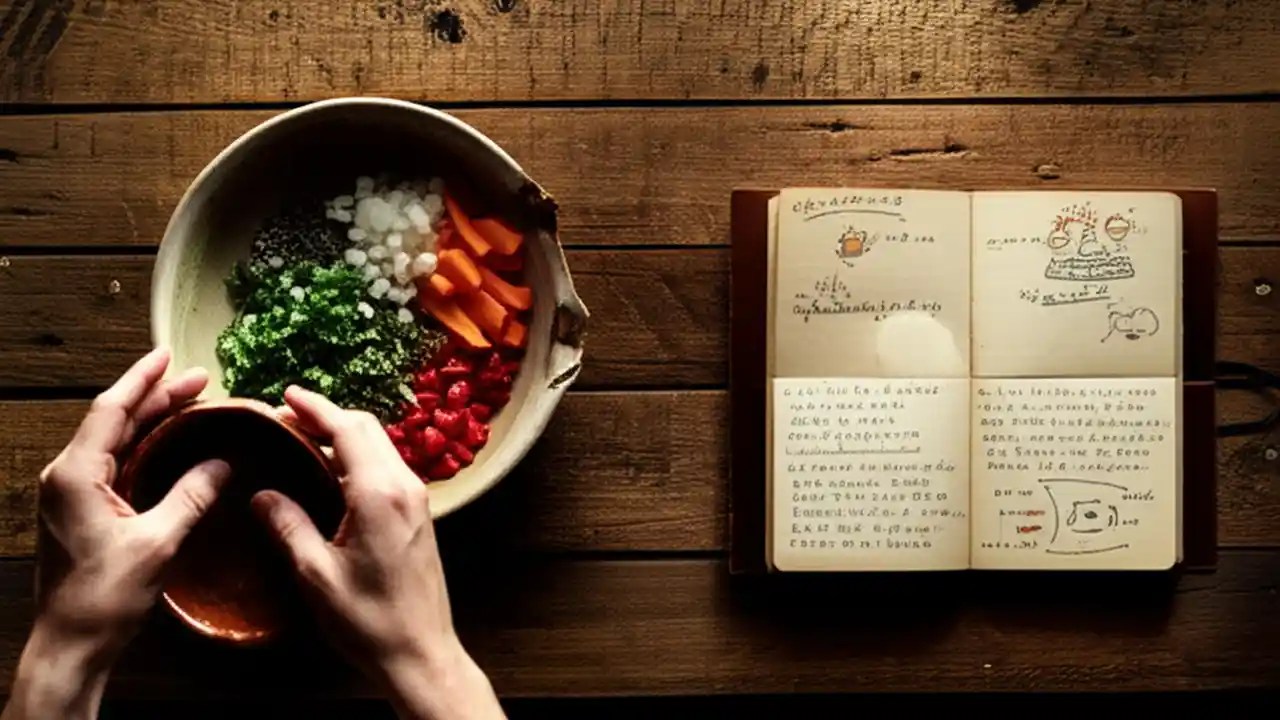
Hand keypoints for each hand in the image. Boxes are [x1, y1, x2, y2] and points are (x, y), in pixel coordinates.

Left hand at [3, 347, 230, 719]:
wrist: (71, 644)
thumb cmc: (105, 596)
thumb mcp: (158, 542)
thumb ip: (192, 496)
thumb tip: (223, 462)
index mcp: (75, 474)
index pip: (111, 410)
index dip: (142, 378)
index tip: (168, 354)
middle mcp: (66, 476)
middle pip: (115, 421)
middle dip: (156, 397)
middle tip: (200, 379)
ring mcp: (70, 494)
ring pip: (115, 441)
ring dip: (152, 420)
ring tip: (190, 402)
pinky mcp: (80, 510)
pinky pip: (114, 463)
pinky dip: (144, 446)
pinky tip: (171, 444)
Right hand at [253, 386, 503, 719]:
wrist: (421, 652)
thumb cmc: (368, 620)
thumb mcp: (316, 574)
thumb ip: (289, 526)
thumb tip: (262, 494)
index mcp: (380, 494)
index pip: (348, 429)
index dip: (316, 408)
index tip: (286, 395)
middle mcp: (405, 486)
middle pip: (368, 429)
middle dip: (328, 415)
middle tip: (287, 416)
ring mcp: (417, 500)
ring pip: (380, 446)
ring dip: (345, 435)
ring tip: (304, 437)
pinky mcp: (419, 515)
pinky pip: (387, 468)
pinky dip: (359, 457)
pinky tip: (332, 470)